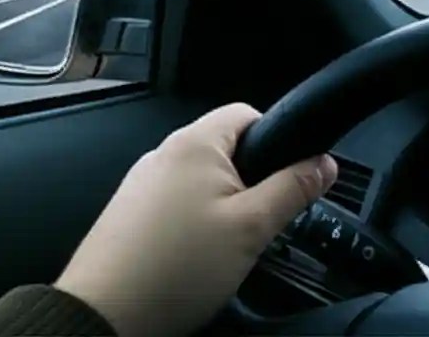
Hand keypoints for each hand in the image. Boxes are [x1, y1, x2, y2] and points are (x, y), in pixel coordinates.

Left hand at [54, 103, 337, 336]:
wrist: (105, 316)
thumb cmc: (175, 270)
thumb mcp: (252, 228)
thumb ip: (293, 189)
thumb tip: (324, 163)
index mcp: (194, 143)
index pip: (249, 113)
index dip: (278, 141)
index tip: (290, 177)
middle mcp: (162, 154)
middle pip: (226, 151)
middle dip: (251, 183)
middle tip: (259, 224)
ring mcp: (141, 184)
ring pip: (202, 182)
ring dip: (222, 208)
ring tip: (225, 249)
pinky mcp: (129, 214)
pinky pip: (176, 205)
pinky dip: (193, 225)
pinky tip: (195, 259)